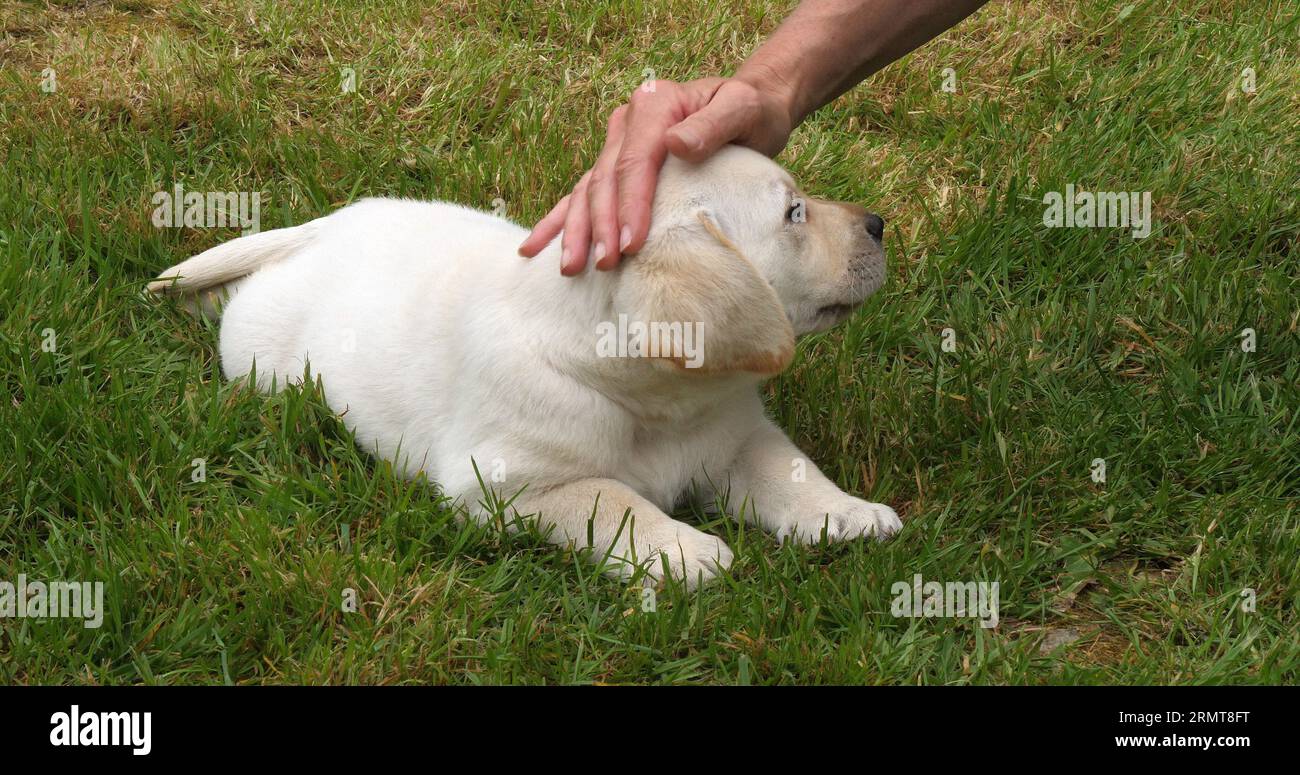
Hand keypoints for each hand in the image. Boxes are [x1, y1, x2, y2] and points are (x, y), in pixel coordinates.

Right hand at [517, 76, 794, 274]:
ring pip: (586, 190)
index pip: (635, 162)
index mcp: (655, 106)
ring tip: (569, 269)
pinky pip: (582, 195)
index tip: (631, 245)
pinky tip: (534, 250)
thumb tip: (676, 144)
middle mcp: (628, 123)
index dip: (630, 205)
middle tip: (603, 266)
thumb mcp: (744, 108)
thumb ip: (714, 123)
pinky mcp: (617, 166)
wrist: (750, 108)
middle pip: (605, 180)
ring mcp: (618, 144)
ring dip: (576, 231)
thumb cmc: (751, 111)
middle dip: (600, 226)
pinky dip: (559, 222)